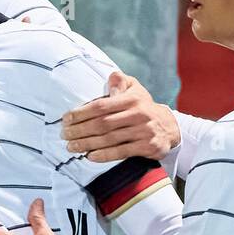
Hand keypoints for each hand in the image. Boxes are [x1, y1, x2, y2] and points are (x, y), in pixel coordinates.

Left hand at [62, 71, 179, 162]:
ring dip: (87, 144)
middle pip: (103, 124)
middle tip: (65, 135)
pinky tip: (90, 156)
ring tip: (72, 147)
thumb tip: (110, 78)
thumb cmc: (143, 106)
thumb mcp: (134, 88)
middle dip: (80, 130)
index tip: (66, 119)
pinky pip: (122, 152)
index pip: (101, 106)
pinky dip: (104, 155)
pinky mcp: (148, 147)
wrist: (169, 127)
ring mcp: (144, 131)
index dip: (81, 113)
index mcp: (132, 99)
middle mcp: (139, 114)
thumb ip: (120, 81)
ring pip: (110, 139)